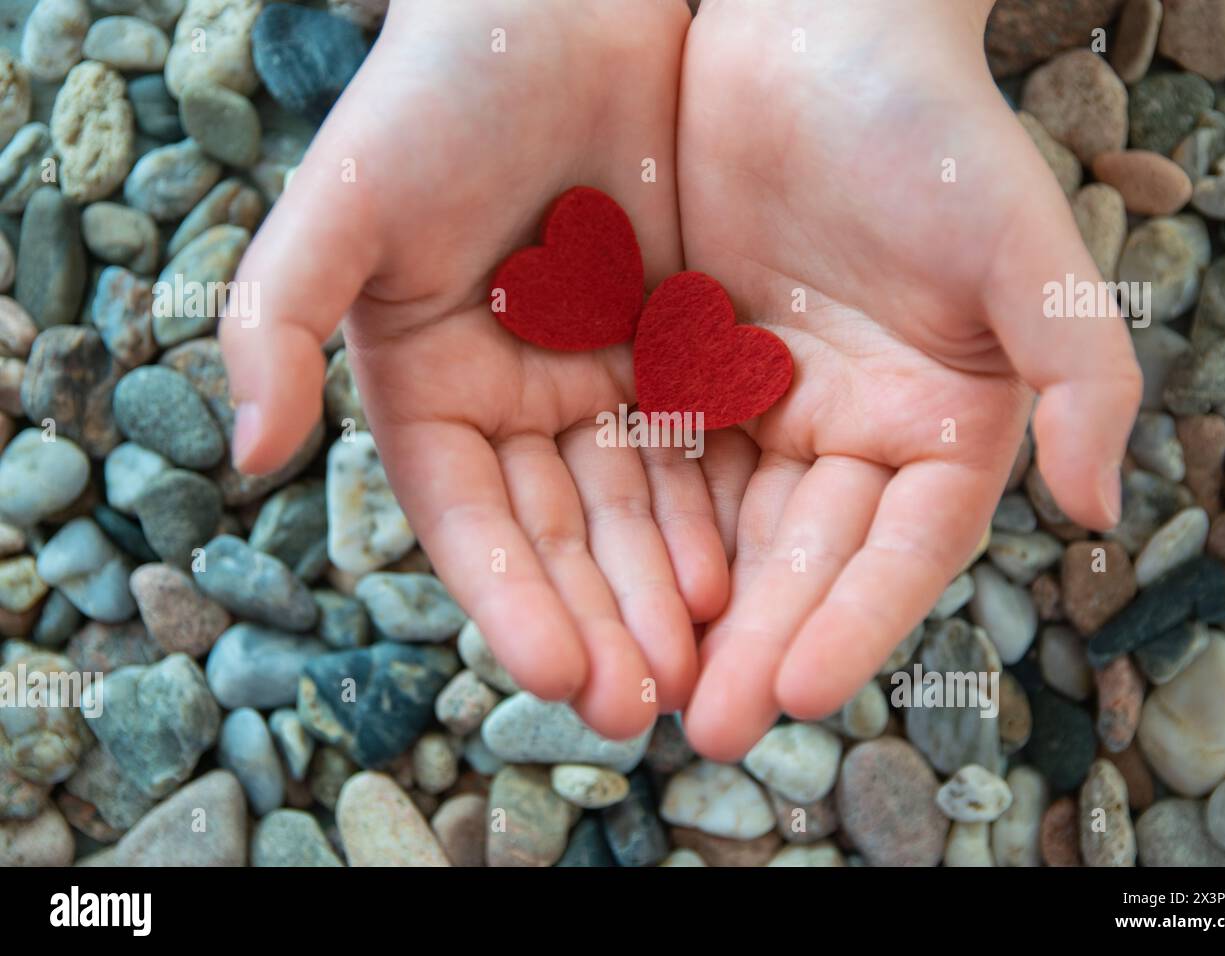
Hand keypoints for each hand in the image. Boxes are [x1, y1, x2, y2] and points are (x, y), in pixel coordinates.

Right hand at [220, 0, 726, 737]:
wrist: (566, 3)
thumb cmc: (439, 90)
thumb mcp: (345, 201)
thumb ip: (279, 317)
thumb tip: (251, 451)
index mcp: (431, 390)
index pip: (470, 522)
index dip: (509, 601)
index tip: (557, 675)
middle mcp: (519, 401)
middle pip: (562, 535)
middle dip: (601, 623)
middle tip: (646, 709)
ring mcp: (604, 377)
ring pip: (639, 506)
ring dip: (666, 589)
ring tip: (705, 664)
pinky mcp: (680, 344)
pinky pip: (706, 441)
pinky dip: (719, 508)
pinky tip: (749, 572)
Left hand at [677, 0, 1142, 759]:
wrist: (814, 34)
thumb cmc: (935, 132)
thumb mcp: (1029, 249)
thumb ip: (1081, 373)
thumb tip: (1096, 511)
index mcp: (942, 426)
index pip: (902, 551)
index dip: (854, 624)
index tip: (793, 692)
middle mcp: (854, 432)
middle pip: (804, 560)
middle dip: (757, 645)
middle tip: (702, 732)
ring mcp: (765, 406)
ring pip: (724, 528)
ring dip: (688, 610)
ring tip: (642, 685)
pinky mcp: (689, 369)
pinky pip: (659, 460)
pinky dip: (635, 524)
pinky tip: (597, 582)